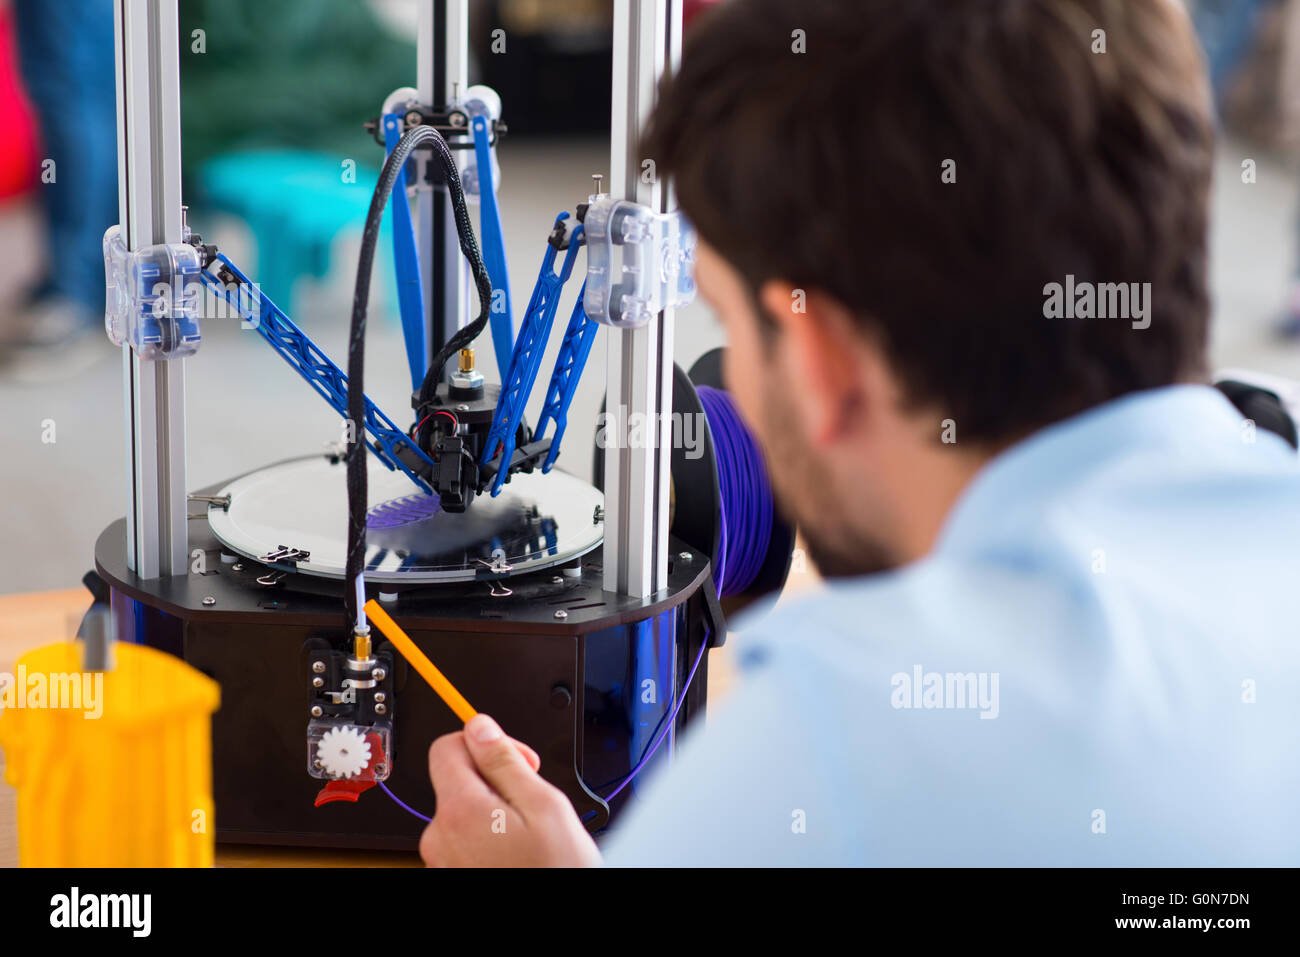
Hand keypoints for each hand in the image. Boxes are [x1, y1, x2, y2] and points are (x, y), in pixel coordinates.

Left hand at [420, 713, 602, 866]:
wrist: (556, 927)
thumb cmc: (557, 873)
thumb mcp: (544, 806)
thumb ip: (505, 761)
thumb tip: (480, 726)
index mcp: (460, 810)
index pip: (445, 746)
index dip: (483, 742)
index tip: (510, 757)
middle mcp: (440, 836)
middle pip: (456, 780)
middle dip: (494, 781)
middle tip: (531, 800)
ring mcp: (442, 861)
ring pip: (463, 811)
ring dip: (494, 812)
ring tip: (528, 834)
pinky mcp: (450, 875)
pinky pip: (464, 840)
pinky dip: (489, 838)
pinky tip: (517, 852)